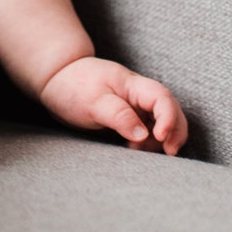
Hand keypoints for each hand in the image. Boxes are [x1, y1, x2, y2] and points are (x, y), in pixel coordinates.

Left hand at [39, 55, 187, 154]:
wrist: (56, 80)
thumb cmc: (73, 85)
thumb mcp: (93, 101)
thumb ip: (119, 116)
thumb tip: (144, 135)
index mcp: (133, 85)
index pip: (162, 98)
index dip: (168, 118)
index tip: (161, 137)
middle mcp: (139, 95)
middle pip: (170, 110)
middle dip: (175, 131)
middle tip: (170, 152)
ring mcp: (135, 106)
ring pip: (160, 123)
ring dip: (160, 140)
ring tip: (140, 150)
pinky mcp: (128, 118)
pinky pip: (147, 130)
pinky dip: (148, 142)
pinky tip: (134, 149)